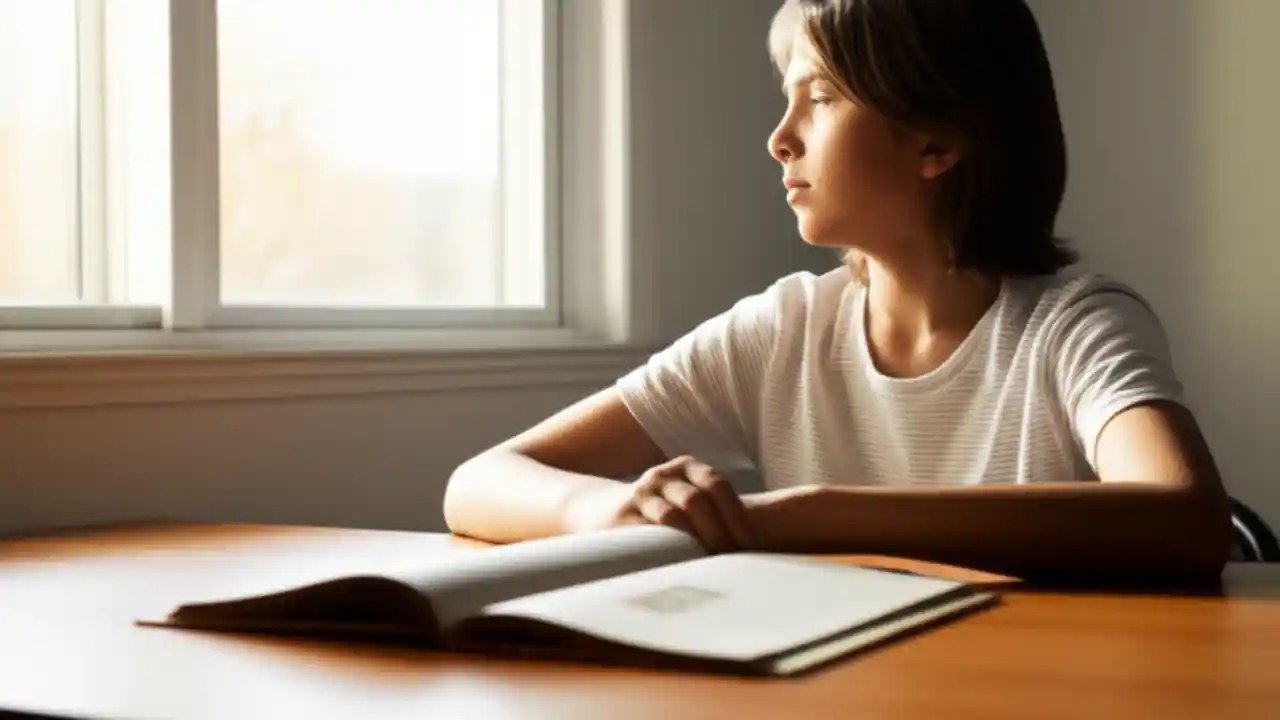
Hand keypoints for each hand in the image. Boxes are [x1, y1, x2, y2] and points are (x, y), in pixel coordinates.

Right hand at [567, 455, 755, 552]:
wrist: (594, 510)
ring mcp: (640, 493)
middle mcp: (663, 475)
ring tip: (715, 569)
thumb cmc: (659, 511)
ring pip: (674, 517)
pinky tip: (683, 569)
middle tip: (737, 563)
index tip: (754, 548)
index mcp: (687, 467)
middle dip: (721, 533)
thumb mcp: (686, 499)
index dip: (738, 516)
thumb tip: (766, 544)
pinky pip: (648, 535)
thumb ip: (715, 512)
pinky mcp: (621, 516)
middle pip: (698, 501)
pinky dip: (669, 551)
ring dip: (697, 543)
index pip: (718, 486)